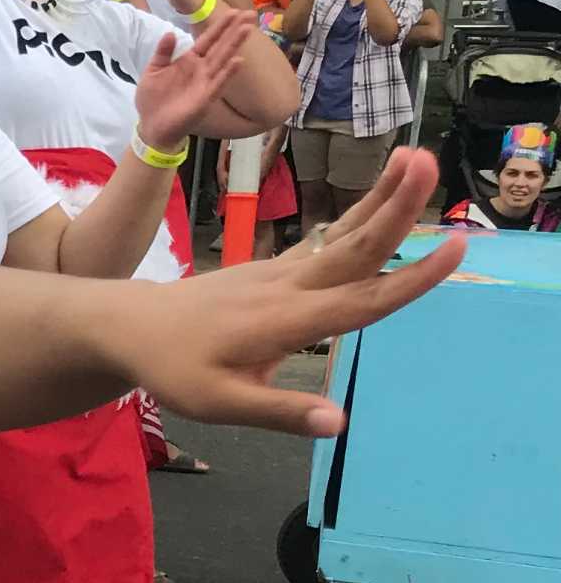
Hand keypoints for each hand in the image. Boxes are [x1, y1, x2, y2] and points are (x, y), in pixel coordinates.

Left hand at [106, 152, 459, 434]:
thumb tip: (339, 424)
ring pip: (342, 233)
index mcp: (283, 321)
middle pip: (354, 245)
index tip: (454, 248)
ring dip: (381, 198)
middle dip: (395, 205)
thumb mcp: (218, 403)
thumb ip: (279, 411)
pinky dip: (360, 218)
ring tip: (415, 158)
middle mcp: (288, 287)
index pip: (361, 300)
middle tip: (430, 162)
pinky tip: (383, 201)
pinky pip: (326, 240)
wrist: (128, 325)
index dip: (411, 278)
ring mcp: (279, 272)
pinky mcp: (273, 269)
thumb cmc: (172, 367)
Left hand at [131, 7, 256, 150]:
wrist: (150, 125)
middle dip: (234, 30)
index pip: (208, 39)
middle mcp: (201, 69)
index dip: (220, 26)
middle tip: (250, 14)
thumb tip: (170, 33)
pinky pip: (218, 83)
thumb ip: (163, 52)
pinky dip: (228, 73)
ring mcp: (205, 83)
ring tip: (247, 30)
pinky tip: (238, 61)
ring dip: (234, 46)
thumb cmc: (153, 99)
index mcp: (189, 60)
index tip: (233, 11)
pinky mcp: (205, 98)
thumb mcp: (153, 71)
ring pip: (223, 60)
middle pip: (221, 46)